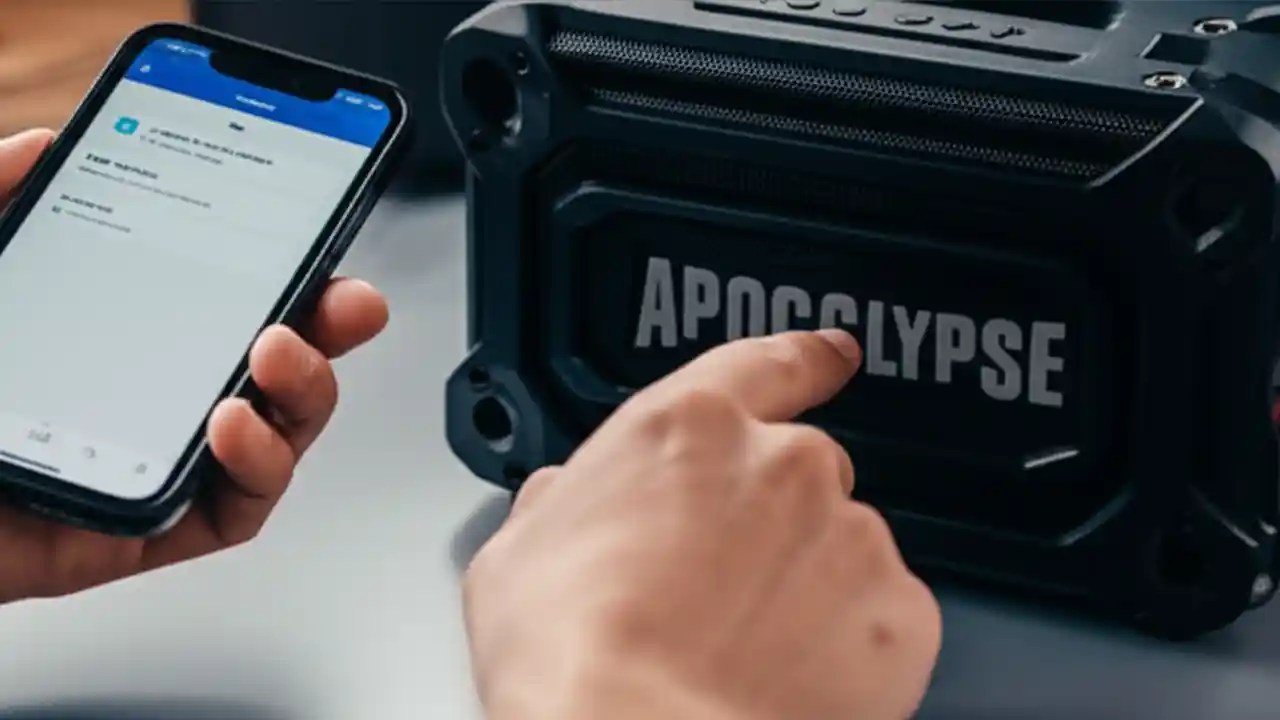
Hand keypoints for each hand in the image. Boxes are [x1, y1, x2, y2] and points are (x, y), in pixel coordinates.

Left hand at [0, 129, 389, 601]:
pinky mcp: (148, 532)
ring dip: (306, 391)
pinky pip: (237, 510)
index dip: (288, 264)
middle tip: (347, 302)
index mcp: (117, 332)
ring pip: (279, 433)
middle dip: (330, 327)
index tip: (323, 234)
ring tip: (278, 352)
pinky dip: (259, 465)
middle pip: (274, 363)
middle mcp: (151, 395)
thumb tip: (45, 145)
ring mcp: (157, 463)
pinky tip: (232, 425)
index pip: (222, 294)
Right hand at [464, 330, 942, 719]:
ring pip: (840, 546)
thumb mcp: (520, 554)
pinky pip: (881, 614)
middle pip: (799, 471)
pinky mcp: (899, 613)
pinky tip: (785, 674)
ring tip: (740, 647)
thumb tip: (569, 500)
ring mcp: (850, 536)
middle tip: (715, 585)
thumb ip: (564, 501)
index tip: (830, 357)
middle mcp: (784, 464)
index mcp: (691, 428)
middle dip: (768, 520)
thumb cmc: (577, 659)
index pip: (769, 362)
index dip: (805, 358)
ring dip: (805, 583)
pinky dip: (847, 640)